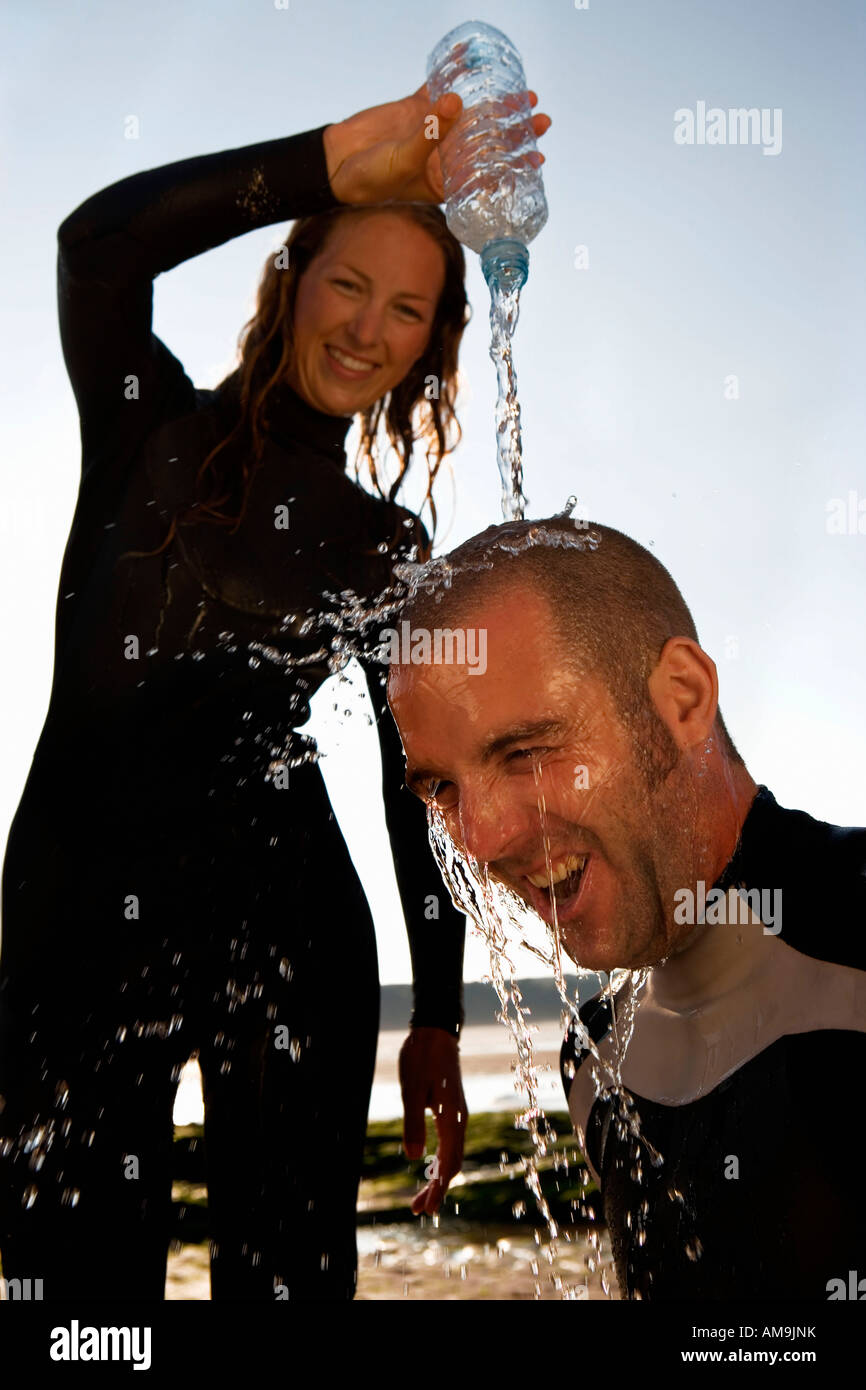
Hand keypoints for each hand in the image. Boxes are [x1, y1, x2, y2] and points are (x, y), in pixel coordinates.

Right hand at [323, 84, 550, 205]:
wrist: (338, 162)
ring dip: (495, 103)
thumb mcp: (406, 162)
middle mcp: (446, 155)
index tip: (539, 153)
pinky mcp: (417, 107)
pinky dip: (456, 71)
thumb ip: (431, 133)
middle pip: (488, 141)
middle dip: (513, 129)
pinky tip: (474, 58)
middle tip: (539, 115)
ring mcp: (433, 129)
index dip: (515, 165)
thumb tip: (456, 100)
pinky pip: (441, 86)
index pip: (489, 173)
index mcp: (448, 181)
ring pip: (472, 113)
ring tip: (523, 94)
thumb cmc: (372, 179)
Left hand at [399, 1025, 467, 1215]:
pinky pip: (450, 1143)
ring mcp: (457, 1115)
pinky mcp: (451, 1109)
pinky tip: (428, 1166)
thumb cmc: (421, 1058)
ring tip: (421, 1196)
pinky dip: (440, 1162)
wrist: (435, 1031)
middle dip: (437, 1190)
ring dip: (438, 1178)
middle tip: (418, 1210)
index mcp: (452, 1119)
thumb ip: (413, 1123)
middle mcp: (459, 1120)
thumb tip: (414, 1158)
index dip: (438, 1189)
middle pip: (453, 1165)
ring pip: (452, 1155)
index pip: (449, 1164)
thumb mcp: (411, 1090)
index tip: (427, 1209)